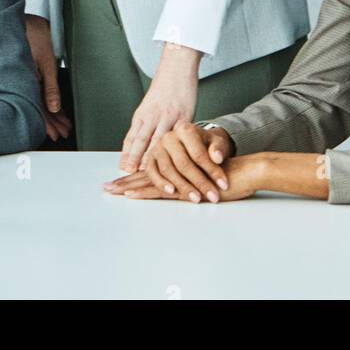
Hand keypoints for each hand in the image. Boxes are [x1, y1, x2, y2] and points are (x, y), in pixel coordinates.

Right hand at [25, 14, 71, 141]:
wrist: (20, 17)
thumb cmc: (33, 34)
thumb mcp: (46, 61)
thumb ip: (50, 86)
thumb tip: (54, 107)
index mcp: (28, 82)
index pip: (38, 109)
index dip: (48, 124)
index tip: (57, 135)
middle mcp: (25, 81)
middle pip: (38, 107)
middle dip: (51, 122)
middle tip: (63, 133)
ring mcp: (26, 76)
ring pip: (38, 100)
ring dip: (50, 113)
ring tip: (63, 123)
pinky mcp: (28, 69)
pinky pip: (37, 89)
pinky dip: (46, 99)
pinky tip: (53, 105)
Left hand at [105, 151, 262, 203]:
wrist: (243, 171)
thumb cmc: (224, 172)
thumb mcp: (201, 173)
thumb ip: (185, 174)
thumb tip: (169, 184)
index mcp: (176, 155)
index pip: (151, 168)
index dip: (133, 175)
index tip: (117, 182)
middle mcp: (174, 156)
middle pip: (145, 172)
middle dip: (125, 182)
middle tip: (106, 188)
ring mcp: (178, 168)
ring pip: (149, 178)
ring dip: (129, 187)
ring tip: (112, 192)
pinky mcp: (184, 182)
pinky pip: (160, 187)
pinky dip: (144, 192)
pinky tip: (131, 194)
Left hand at [119, 43, 200, 171]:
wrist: (177, 68)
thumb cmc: (164, 89)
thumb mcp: (150, 106)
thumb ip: (145, 125)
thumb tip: (137, 145)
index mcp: (142, 114)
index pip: (131, 137)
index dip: (127, 154)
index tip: (122, 168)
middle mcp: (152, 115)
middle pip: (140, 140)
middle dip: (134, 158)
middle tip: (128, 172)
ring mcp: (167, 116)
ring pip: (157, 139)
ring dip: (152, 156)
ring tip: (147, 170)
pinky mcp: (183, 116)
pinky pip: (178, 135)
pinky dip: (175, 147)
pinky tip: (175, 158)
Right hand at [138, 121, 233, 201]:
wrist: (195, 143)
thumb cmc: (207, 145)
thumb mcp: (217, 143)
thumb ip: (218, 149)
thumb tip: (217, 158)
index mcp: (185, 129)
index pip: (198, 154)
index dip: (212, 171)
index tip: (224, 185)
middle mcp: (169, 137)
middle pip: (183, 163)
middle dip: (200, 182)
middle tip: (213, 197)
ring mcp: (157, 148)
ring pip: (168, 170)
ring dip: (183, 186)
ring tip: (197, 199)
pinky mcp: (150, 159)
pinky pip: (152, 173)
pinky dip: (161, 184)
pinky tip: (172, 192)